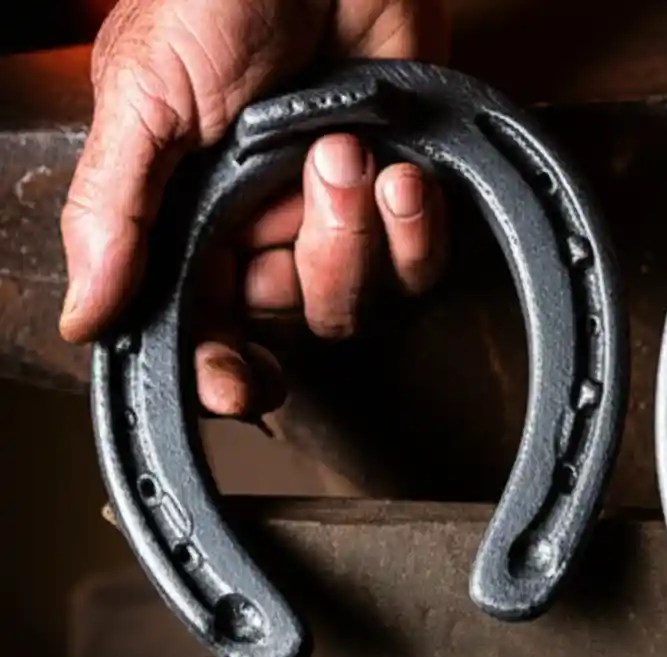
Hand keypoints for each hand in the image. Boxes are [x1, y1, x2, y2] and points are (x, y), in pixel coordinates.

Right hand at [59, 0, 450, 417]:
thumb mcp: (145, 98)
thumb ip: (116, 213)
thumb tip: (85, 315)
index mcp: (193, 212)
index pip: (203, 320)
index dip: (218, 366)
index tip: (236, 386)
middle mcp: (265, 220)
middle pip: (293, 313)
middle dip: (312, 263)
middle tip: (310, 178)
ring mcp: (337, 206)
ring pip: (361, 295)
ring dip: (360, 230)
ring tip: (349, 147)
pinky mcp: (405, 189)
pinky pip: (420, 258)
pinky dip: (416, 225)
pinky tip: (402, 168)